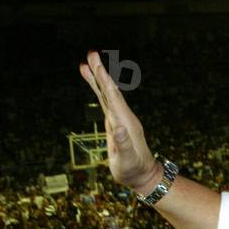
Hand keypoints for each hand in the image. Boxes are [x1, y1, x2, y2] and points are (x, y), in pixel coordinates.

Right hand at [79, 51, 159, 192]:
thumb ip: (123, 146)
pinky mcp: (115, 123)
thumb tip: (119, 129)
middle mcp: (123, 117)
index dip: (105, 82)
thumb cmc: (133, 170)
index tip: (97, 66)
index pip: (114, 98)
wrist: (142, 175)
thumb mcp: (127, 160)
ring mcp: (119, 119)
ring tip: (86, 62)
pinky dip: (98, 91)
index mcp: (126, 122)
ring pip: (106, 94)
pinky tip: (93, 83)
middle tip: (91, 53)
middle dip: (101, 73)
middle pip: (110, 91)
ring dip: (97, 78)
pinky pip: (105, 102)